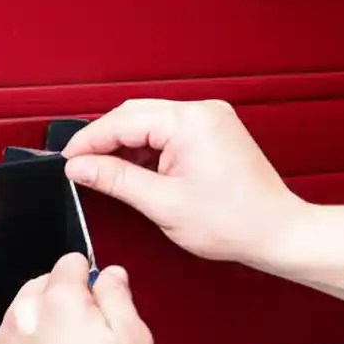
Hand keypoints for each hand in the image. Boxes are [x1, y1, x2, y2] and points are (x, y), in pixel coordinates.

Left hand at [0, 255, 164, 343]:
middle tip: (89, 332)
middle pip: (39, 289)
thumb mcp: (134, 337)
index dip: (88, 277)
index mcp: (57, 303)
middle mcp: (21, 321)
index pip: (67, 264)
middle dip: (62, 301)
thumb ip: (116, 295)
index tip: (97, 292)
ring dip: (41, 329)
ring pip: (21, 321)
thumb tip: (108, 276)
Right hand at [63, 99, 305, 264]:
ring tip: (108, 176)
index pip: (123, 121)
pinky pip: (168, 131)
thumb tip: (79, 167)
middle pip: (134, 115)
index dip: (89, 142)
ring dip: (126, 146)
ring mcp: (209, 119)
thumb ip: (115, 179)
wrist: (276, 232)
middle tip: (81, 168)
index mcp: (189, 122)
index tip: (67, 162)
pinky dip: (147, 150)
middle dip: (104, 141)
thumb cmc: (231, 222)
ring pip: (149, 122)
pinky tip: (136, 173)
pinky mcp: (213, 131)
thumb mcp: (161, 203)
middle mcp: (201, 111)